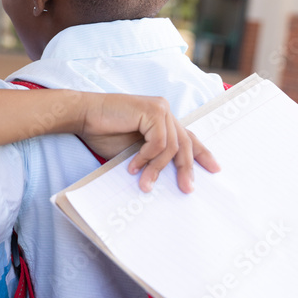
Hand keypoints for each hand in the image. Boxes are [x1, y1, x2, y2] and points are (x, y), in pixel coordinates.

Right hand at [78, 93, 219, 192]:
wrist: (83, 116)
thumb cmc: (102, 131)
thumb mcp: (133, 150)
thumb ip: (152, 157)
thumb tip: (167, 178)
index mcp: (162, 119)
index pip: (187, 137)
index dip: (202, 154)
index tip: (214, 169)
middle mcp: (165, 111)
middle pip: (186, 143)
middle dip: (186, 169)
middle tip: (186, 188)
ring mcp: (160, 109)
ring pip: (172, 146)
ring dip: (156, 168)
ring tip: (144, 183)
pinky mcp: (152, 111)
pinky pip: (159, 142)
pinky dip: (147, 157)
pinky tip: (133, 165)